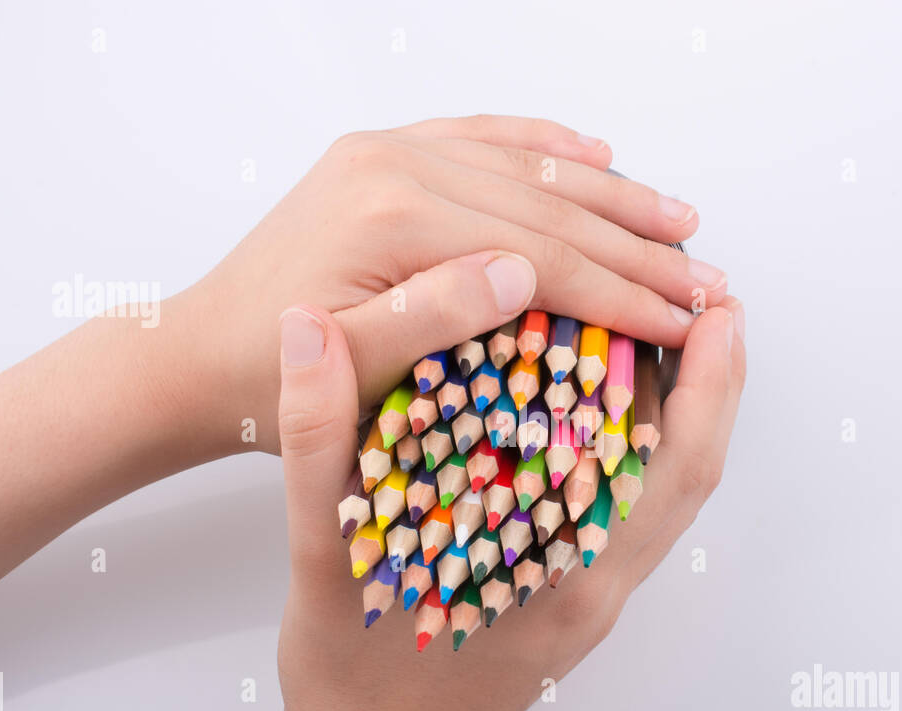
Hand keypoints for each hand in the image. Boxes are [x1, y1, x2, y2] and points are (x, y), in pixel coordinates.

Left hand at [167, 114, 728, 452]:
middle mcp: (394, 164)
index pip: (540, 255)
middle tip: (705, 277)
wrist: (196, 354)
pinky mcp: (385, 156)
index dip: (622, 293)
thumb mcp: (351, 368)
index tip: (684, 321)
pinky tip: (595, 154)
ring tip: (678, 220)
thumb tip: (530, 275)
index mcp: (391, 217)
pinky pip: (482, 137)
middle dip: (636, 247)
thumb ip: (437, 315)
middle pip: (547, 204)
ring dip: (611, 193)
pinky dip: (546, 146)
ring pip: (528, 165)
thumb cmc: (266, 381)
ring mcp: (389, 151)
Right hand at [258, 274, 745, 710]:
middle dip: (707, 384)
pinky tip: (599, 418)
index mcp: (560, 570)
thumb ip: (317, 437)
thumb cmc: (350, 676)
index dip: (705, 383)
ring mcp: (588, 597)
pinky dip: (636, 456)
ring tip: (659, 343)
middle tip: (699, 303)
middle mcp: (592, 583)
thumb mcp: (321, 552)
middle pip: (686, 474)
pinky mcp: (572, 603)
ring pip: (661, 496)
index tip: (715, 308)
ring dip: (675, 420)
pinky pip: (629, 516)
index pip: (667, 465)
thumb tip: (307, 329)